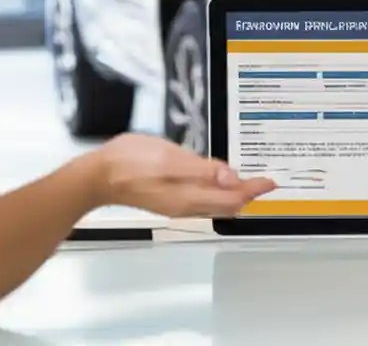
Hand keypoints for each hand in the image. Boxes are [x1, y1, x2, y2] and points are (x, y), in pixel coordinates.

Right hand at [84, 134, 275, 216]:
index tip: (271, 181)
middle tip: (266, 181)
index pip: (232, 198)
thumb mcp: (169, 160)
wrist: (96, 176)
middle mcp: (186, 206)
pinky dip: (219, 190)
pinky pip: (203, 198)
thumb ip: (202, 170)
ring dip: (235, 193)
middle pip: (226, 204)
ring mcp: (177, 204)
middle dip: (248, 193)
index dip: (253, 189)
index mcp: (189, 198)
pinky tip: (220, 179)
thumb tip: (233, 177)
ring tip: (250, 181)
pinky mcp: (169, 197)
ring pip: (215, 203)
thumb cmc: (129, 163)